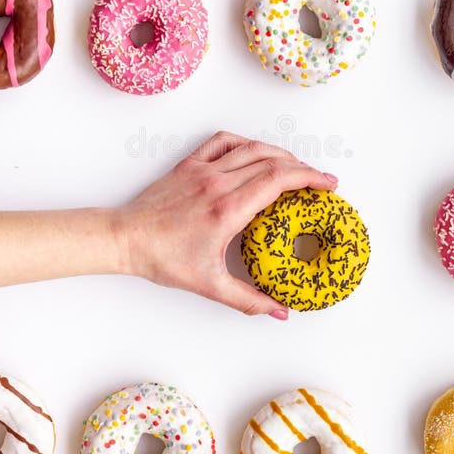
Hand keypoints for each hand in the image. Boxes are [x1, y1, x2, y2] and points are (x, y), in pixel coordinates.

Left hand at [113, 130, 337, 318]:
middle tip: (319, 181)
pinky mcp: (188, 165)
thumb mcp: (210, 285)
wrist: (126, 240)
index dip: (310, 178)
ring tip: (294, 166)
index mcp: (228, 209)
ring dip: (278, 153)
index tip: (328, 184)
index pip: (279, 180)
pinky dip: (245, 142)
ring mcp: (202, 170)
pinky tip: (254, 152)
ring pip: (251, 147)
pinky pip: (222, 142)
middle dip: (302, 167)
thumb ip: (249, 299)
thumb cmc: (163, 259)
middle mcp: (218, 183)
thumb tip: (280, 311)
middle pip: (272, 161)